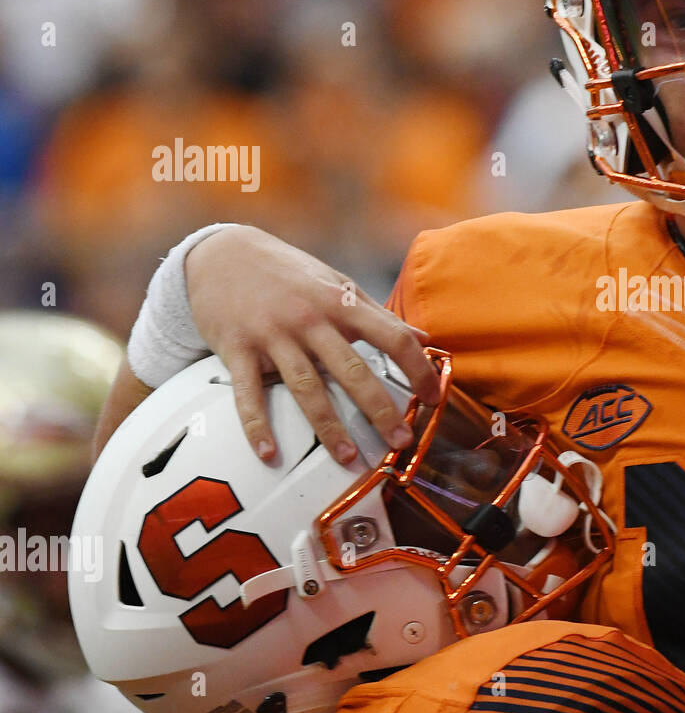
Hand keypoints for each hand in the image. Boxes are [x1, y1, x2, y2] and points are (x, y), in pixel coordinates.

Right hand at [186, 225, 441, 463]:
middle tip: (400, 443)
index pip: (393, 339)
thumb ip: (378, 314)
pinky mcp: (236, 350)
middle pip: (352, 371)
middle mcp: (311, 320)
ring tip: (349, 459)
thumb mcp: (337, 283)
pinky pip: (248, 395)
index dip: (418, 370)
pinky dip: (257, 427)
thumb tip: (423, 339)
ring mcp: (273, 335)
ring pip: (307, 388)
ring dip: (329, 428)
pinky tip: (270, 455)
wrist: (222, 253)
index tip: (433, 399)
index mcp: (341, 304)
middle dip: (379, 410)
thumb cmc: (288, 272)